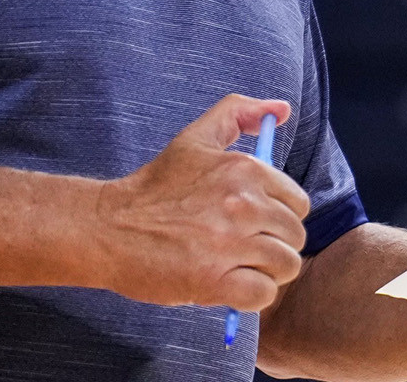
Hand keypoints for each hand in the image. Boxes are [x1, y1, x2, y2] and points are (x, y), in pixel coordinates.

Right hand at [90, 94, 310, 311]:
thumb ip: (238, 113)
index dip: (278, 216)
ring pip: (286, 265)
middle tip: (243, 248)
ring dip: (266, 272)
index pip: (297, 202)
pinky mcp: (214, 282)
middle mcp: (242, 204)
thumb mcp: (195, 138)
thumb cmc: (155, 187)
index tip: (254, 222)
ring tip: (237, 267)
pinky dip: (252, 296)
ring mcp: (229, 244)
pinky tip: (229, 285)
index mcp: (244, 169)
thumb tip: (281, 109)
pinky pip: (264, 294)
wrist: (108, 228)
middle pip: (294, 235)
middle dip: (274, 245)